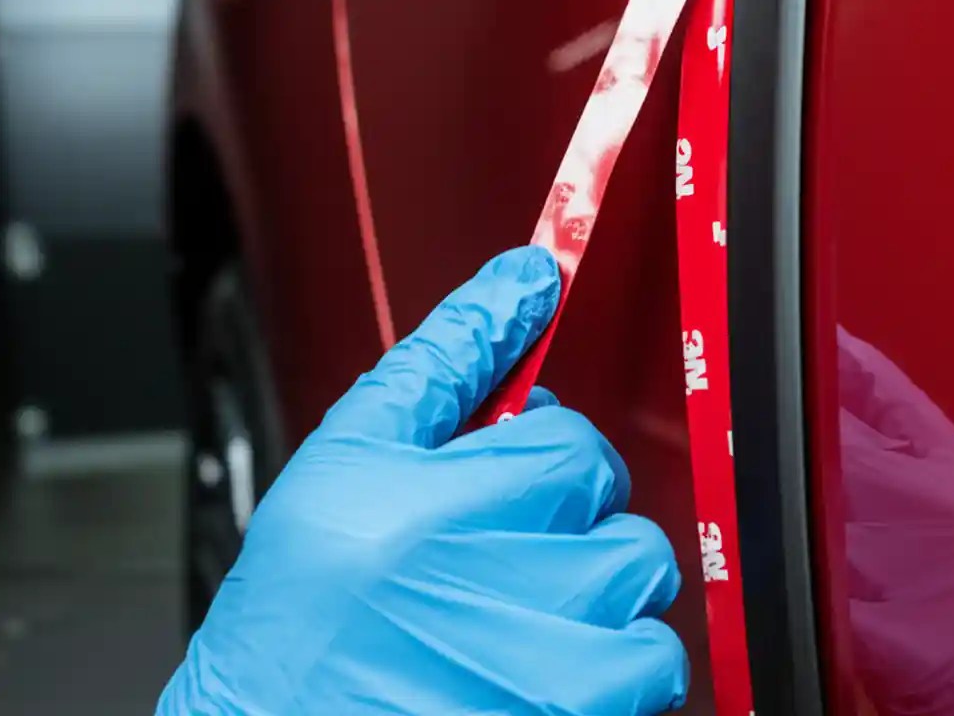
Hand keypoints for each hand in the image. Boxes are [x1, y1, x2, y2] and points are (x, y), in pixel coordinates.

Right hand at [157, 247, 687, 714]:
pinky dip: (620, 671)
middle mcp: (502, 585)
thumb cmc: (299, 615)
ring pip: (642, 588)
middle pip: (620, 517)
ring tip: (526, 621)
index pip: (574, 444)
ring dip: (601, 597)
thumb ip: (447, 359)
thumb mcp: (347, 460)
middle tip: (506, 562)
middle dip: (573, 530)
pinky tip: (550, 672)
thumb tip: (525, 278)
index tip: (508, 493)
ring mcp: (546, 669)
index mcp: (442, 504)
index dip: (545, 466)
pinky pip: (654, 675)